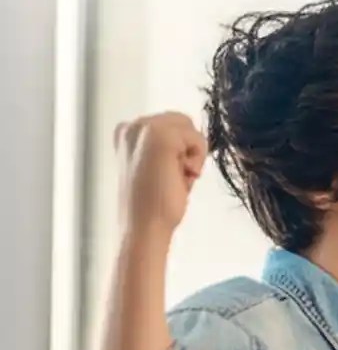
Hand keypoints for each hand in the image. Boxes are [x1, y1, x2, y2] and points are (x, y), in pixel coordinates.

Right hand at [114, 111, 206, 236]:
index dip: (179, 152)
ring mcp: (145, 128)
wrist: (144, 227)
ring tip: (174, 177)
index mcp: (127, 132)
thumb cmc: (153, 204)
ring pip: (191, 130)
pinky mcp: (160, 135)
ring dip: (192, 157)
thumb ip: (168, 147)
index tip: (165, 175)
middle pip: (183, 123)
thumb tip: (190, 140)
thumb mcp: (158, 166)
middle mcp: (133, 126)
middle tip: (171, 177)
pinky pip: (197, 139)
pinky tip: (180, 176)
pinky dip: (196, 161)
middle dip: (186, 151)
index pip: (172, 125)